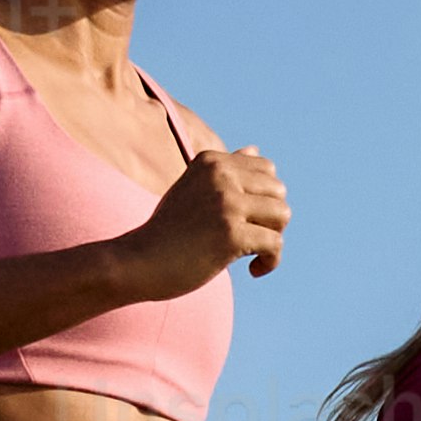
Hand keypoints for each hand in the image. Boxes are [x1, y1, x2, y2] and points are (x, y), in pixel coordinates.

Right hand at [136, 138, 290, 293]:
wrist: (138, 262)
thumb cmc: (167, 231)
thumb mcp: (194, 189)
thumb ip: (225, 171)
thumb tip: (255, 150)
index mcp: (211, 161)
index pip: (267, 169)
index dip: (265, 198)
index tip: (248, 220)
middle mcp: (220, 175)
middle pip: (279, 191)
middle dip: (272, 218)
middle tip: (252, 238)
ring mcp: (226, 203)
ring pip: (282, 215)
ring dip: (273, 238)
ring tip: (252, 253)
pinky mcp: (231, 234)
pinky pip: (275, 244)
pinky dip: (270, 262)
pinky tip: (253, 270)